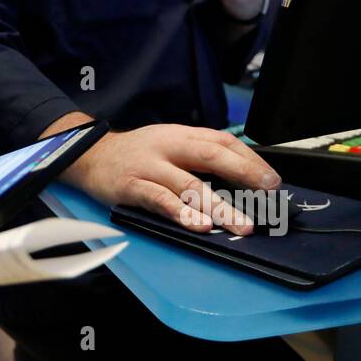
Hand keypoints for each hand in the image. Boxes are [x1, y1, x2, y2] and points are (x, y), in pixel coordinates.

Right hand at [63, 123, 280, 234]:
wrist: (89, 155)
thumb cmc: (137, 153)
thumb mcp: (168, 143)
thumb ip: (198, 154)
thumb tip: (243, 174)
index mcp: (180, 135)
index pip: (222, 141)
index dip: (249, 159)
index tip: (272, 179)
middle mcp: (167, 147)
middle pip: (210, 155)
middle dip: (243, 173)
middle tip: (268, 191)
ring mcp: (149, 167)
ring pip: (188, 185)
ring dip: (218, 206)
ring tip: (240, 225)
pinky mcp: (132, 187)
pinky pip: (160, 201)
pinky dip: (181, 213)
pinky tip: (198, 225)